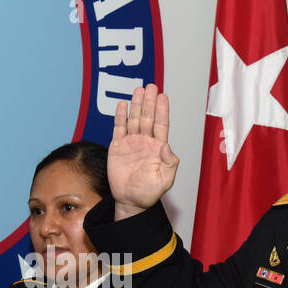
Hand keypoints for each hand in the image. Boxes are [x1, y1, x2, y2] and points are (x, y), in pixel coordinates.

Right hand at [108, 84, 179, 219]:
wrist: (130, 201)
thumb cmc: (149, 192)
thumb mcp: (165, 180)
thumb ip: (170, 162)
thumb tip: (167, 145)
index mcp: (158, 147)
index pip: (161, 124)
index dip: (162, 110)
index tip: (163, 96)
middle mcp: (145, 142)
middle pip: (148, 117)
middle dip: (150, 102)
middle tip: (151, 86)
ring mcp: (131, 143)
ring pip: (135, 119)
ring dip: (137, 105)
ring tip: (139, 90)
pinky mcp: (117, 147)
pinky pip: (119, 128)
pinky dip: (120, 116)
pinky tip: (122, 105)